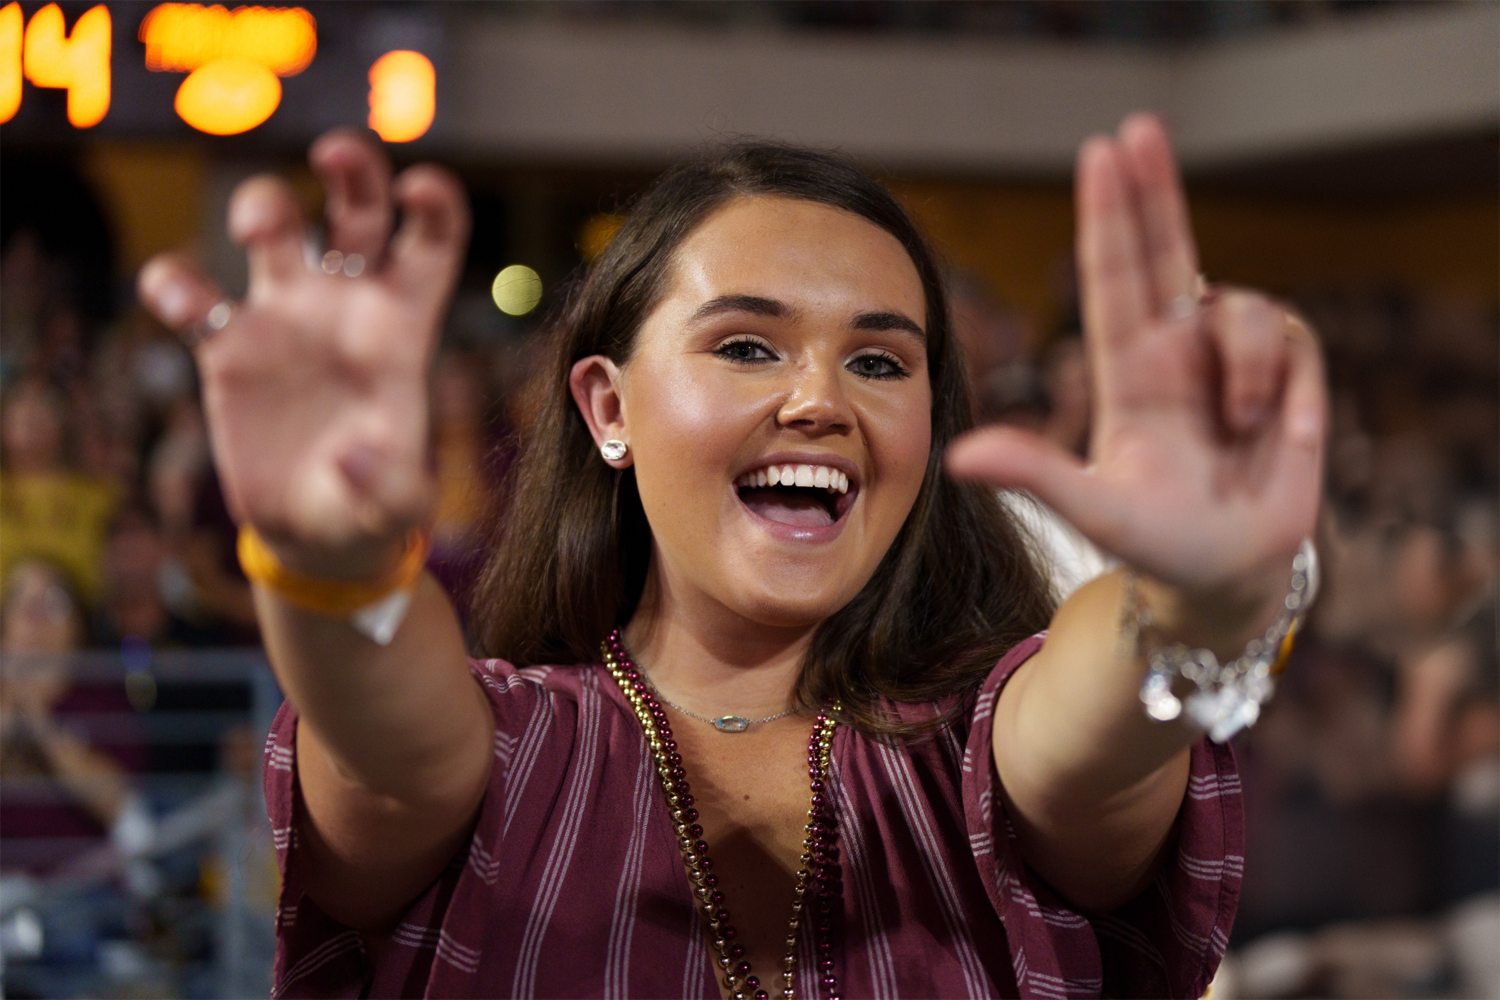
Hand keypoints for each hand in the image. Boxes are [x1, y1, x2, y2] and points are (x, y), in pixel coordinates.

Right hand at [138, 130, 468, 576]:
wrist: (319, 536)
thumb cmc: (374, 512)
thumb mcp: (395, 507)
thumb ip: (388, 484)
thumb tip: (351, 454)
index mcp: (401, 330)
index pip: (430, 244)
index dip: (433, 203)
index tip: (418, 185)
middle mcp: (346, 308)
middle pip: (356, 209)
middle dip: (352, 166)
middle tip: (335, 150)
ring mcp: (286, 320)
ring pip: (276, 227)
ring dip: (264, 204)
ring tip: (259, 229)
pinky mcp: (229, 350)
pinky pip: (193, 295)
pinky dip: (175, 282)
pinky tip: (179, 299)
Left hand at [947, 115, 1325, 635]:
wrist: (1225, 577)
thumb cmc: (1154, 543)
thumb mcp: (1092, 511)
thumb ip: (1035, 477)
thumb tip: (960, 459)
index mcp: (1126, 373)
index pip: (1115, 277)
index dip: (1111, 215)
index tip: (1102, 151)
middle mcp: (1176, 353)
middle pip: (1166, 250)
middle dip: (1155, 190)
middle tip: (1142, 126)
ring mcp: (1231, 363)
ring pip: (1241, 306)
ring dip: (1245, 366)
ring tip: (1239, 425)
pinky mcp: (1287, 378)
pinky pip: (1292, 337)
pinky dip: (1286, 380)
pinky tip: (1275, 426)